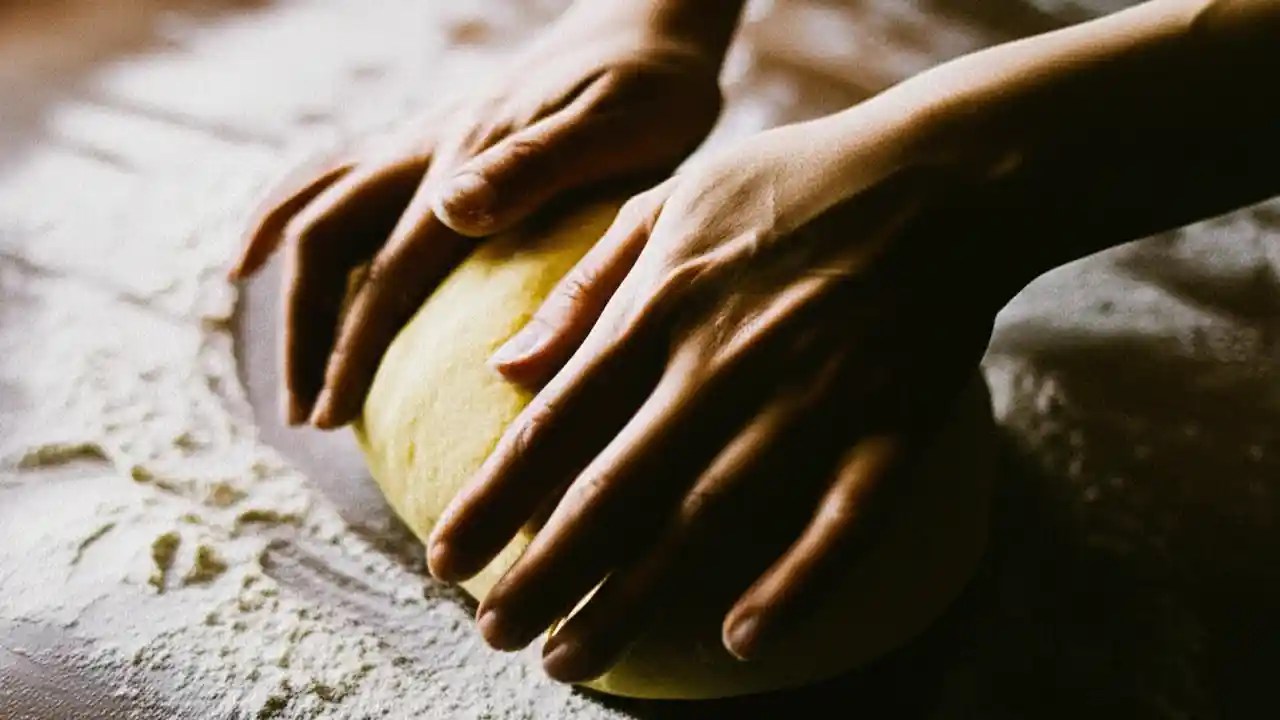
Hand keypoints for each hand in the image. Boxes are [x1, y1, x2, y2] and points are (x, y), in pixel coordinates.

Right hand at [228, 2, 724, 427]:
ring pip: (319, 207)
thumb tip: (448, 211)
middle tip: (303, 414)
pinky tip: (264, 254)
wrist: (648, 22)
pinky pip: (336, 177)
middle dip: (306, 334)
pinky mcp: (429, 137)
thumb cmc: (654, 88)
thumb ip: (535, 169)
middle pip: (327, 241)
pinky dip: (288, 217)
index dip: (351, 348)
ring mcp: (421, 138)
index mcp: (470, 160)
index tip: (328, 414)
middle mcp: (428, 147)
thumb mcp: (621, 128)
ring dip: (291, 288)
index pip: (391, 272)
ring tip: (283, 362)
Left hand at [425, 105, 1016, 681]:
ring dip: (629, 601)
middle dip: (541, 574)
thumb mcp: (669, 199)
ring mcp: (810, 402)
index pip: (554, 426)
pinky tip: (741, 642)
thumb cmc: (792, 183)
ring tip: (568, 660)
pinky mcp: (892, 430)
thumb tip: (506, 365)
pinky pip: (841, 525)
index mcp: (662, 306)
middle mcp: (721, 363)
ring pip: (704, 522)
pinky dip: (794, 586)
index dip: (493, 501)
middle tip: (492, 635)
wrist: (943, 172)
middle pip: (611, 491)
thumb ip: (586, 286)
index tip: (446, 559)